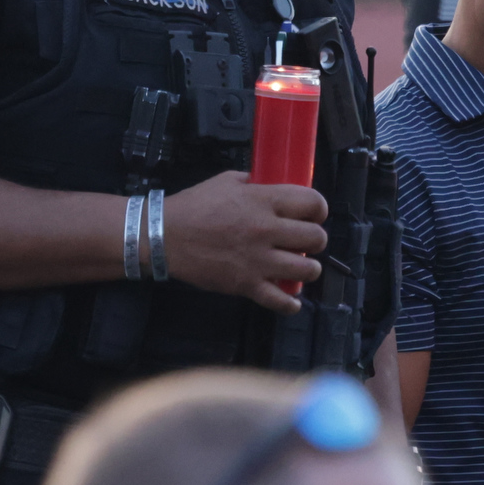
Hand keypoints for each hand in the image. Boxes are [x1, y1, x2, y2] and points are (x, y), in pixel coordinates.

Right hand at [163, 171, 329, 314]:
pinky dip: (290, 303)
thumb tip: (273, 185)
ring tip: (299, 266)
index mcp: (263, 201)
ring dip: (309, 269)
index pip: (312, 202)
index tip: (314, 214)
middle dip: (316, 239)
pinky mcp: (247, 284)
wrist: (164, 236)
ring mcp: (258, 260)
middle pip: (316, 237)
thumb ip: (254, 183)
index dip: (319, 208)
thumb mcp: (226, 181)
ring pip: (308, 269)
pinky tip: (291, 299)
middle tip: (305, 241)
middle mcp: (267, 230)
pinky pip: (280, 300)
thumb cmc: (193, 206)